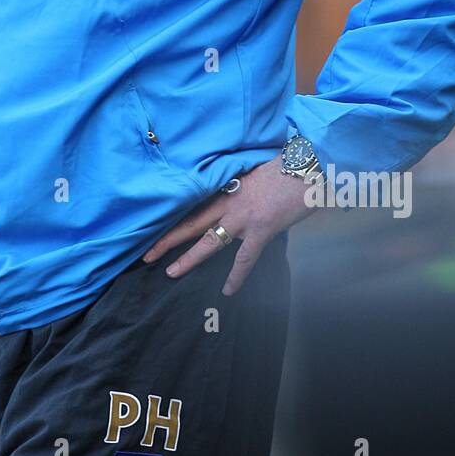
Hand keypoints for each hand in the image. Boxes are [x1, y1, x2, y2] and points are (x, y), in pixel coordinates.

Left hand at [142, 155, 317, 295]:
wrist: (308, 164)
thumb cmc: (288, 165)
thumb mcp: (258, 172)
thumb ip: (245, 188)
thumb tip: (240, 198)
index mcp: (227, 187)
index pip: (195, 204)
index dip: (175, 217)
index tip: (155, 227)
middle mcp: (229, 202)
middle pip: (191, 222)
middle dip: (167, 239)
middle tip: (146, 253)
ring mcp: (243, 217)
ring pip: (208, 240)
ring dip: (189, 257)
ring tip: (171, 272)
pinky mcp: (261, 229)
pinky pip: (245, 259)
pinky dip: (236, 276)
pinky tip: (228, 291)